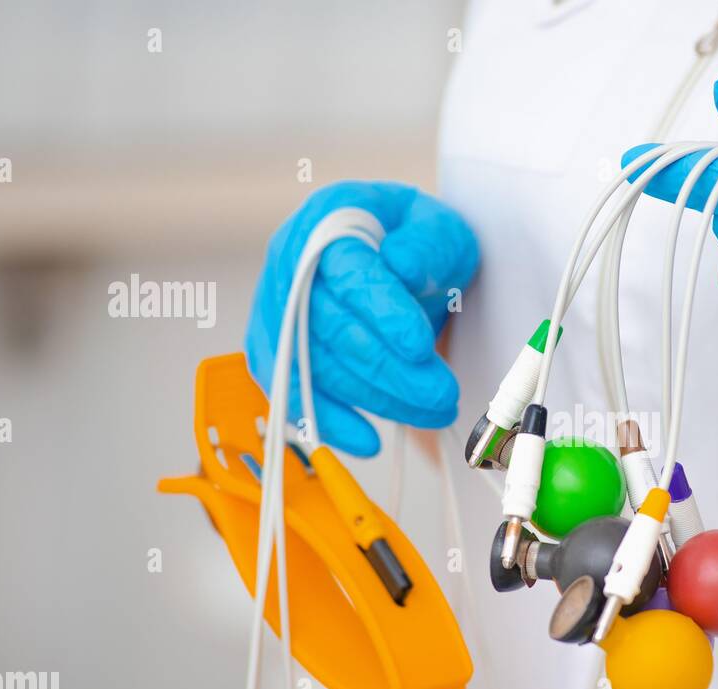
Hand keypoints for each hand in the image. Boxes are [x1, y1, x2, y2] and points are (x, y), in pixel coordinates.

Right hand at [246, 180, 478, 455]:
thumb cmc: (418, 245)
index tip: (420, 346)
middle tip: (441, 395)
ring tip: (430, 412)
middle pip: (329, 325)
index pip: (348, 269)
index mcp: (330, 218)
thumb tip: (400, 264)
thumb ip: (428, 244)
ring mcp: (276, 305)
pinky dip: (327, 421)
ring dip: (374, 398)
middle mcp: (290, 259)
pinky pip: (288, 391)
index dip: (382, 310)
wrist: (398, 262)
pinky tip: (368, 441)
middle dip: (390, 368)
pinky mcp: (276, 347)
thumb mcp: (441, 230)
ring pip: (314, 365)